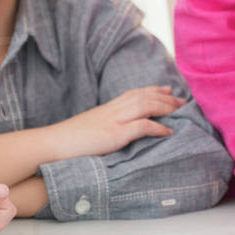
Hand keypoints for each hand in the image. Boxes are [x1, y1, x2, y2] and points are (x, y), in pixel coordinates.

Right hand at [52, 86, 183, 159]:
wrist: (52, 145)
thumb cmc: (69, 141)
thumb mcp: (91, 128)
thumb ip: (105, 126)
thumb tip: (115, 132)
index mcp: (107, 108)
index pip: (134, 93)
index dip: (153, 89)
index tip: (167, 89)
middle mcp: (112, 110)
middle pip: (144, 96)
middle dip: (165, 97)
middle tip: (182, 100)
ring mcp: (113, 121)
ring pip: (146, 106)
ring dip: (166, 107)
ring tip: (180, 110)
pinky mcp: (114, 135)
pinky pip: (141, 126)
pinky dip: (158, 127)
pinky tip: (169, 131)